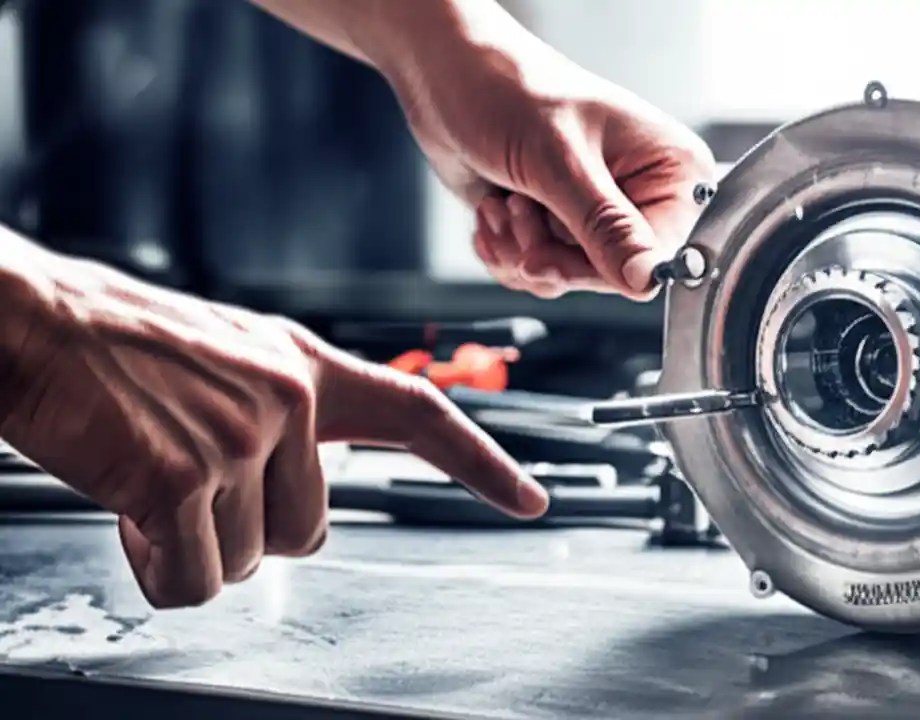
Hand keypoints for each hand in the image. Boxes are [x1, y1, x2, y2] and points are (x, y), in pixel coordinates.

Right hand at [0, 241, 547, 607]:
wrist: (27, 316)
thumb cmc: (112, 344)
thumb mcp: (226, 359)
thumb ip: (279, 416)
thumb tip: (293, 501)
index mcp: (305, 367)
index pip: (421, 416)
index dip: (481, 464)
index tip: (529, 498)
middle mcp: (289, 399)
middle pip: (308, 533)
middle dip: (242, 529)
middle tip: (178, 475)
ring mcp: (242, 437)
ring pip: (248, 563)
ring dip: (191, 544)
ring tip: (145, 477)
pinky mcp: (184, 478)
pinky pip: (193, 580)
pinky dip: (154, 568)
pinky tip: (125, 509)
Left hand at [364, 2, 716, 299]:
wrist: (449, 76)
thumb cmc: (508, 91)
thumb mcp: (559, 163)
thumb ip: (605, 226)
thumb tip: (647, 278)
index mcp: (671, 170)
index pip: (658, 257)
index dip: (602, 268)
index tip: (550, 259)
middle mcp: (643, 195)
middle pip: (609, 275)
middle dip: (548, 253)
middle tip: (519, 208)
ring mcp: (600, 213)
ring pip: (569, 279)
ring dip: (520, 250)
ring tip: (506, 201)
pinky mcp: (561, 228)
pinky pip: (542, 275)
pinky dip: (506, 251)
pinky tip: (495, 210)